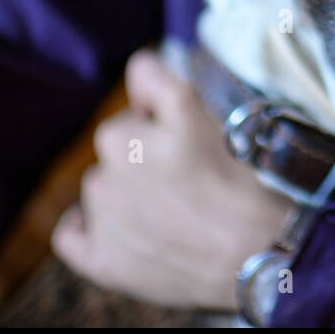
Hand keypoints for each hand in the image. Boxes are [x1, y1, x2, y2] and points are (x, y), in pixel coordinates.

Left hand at [52, 47, 295, 308]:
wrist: (261, 249)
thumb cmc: (238, 177)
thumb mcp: (200, 111)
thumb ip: (156, 80)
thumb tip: (136, 69)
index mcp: (118, 138)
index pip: (134, 109)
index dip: (165, 116)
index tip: (190, 135)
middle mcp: (102, 179)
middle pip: (119, 151)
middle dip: (145, 155)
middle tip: (190, 175)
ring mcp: (101, 226)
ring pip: (104, 190)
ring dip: (128, 192)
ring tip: (176, 209)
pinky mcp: (105, 264)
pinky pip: (73, 238)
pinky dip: (87, 229)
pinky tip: (120, 228)